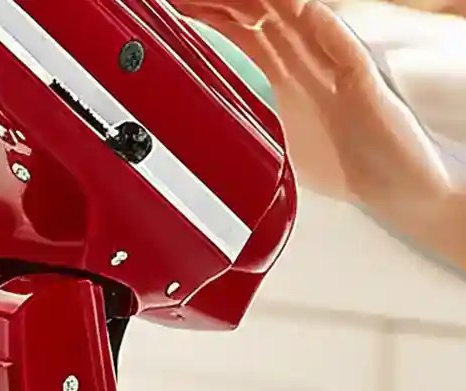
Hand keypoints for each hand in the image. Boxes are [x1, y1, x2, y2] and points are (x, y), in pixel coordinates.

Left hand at [171, 0, 461, 256]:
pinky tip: (294, 6)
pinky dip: (315, 21)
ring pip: (293, 19)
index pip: (242, 33)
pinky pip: (338, 43)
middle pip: (260, 17)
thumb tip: (206, 140)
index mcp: (286, 77)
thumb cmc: (346, 167)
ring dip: (260, 2)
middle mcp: (308, 64)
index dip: (211, 15)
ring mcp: (335, 66)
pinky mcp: (362, 78)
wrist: (396, 188)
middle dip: (222, 3)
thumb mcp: (280, 147)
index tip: (179, 7)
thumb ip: (252, 129)